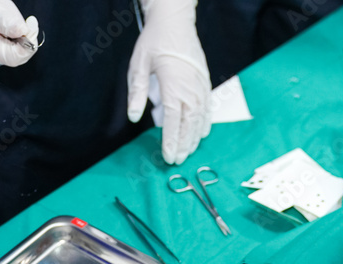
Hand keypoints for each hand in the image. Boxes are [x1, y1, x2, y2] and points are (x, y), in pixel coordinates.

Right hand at [0, 0, 38, 68]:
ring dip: (15, 31)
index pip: (15, 57)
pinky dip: (10, 31)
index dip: (29, 42)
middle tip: (10, 12)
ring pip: (16, 48)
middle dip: (22, 34)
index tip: (31, 21)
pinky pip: (10, 44)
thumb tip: (23, 31)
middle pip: (18, 53)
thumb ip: (1, 20)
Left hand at [127, 0, 210, 164]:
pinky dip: (205, 124)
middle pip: (189, 125)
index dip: (171, 141)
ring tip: (187, 153)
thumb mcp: (139, 64)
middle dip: (183, 145)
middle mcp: (191, 89)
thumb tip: (134, 117)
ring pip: (200, 120)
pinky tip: (201, 135)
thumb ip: (137, 92)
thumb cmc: (155, 41)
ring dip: (194, 139)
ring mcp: (201, 87)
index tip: (168, 156)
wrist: (176, 22)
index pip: (173, 121)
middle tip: (176, 161)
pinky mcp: (205, 84)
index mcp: (174, 86)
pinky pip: (208, 109)